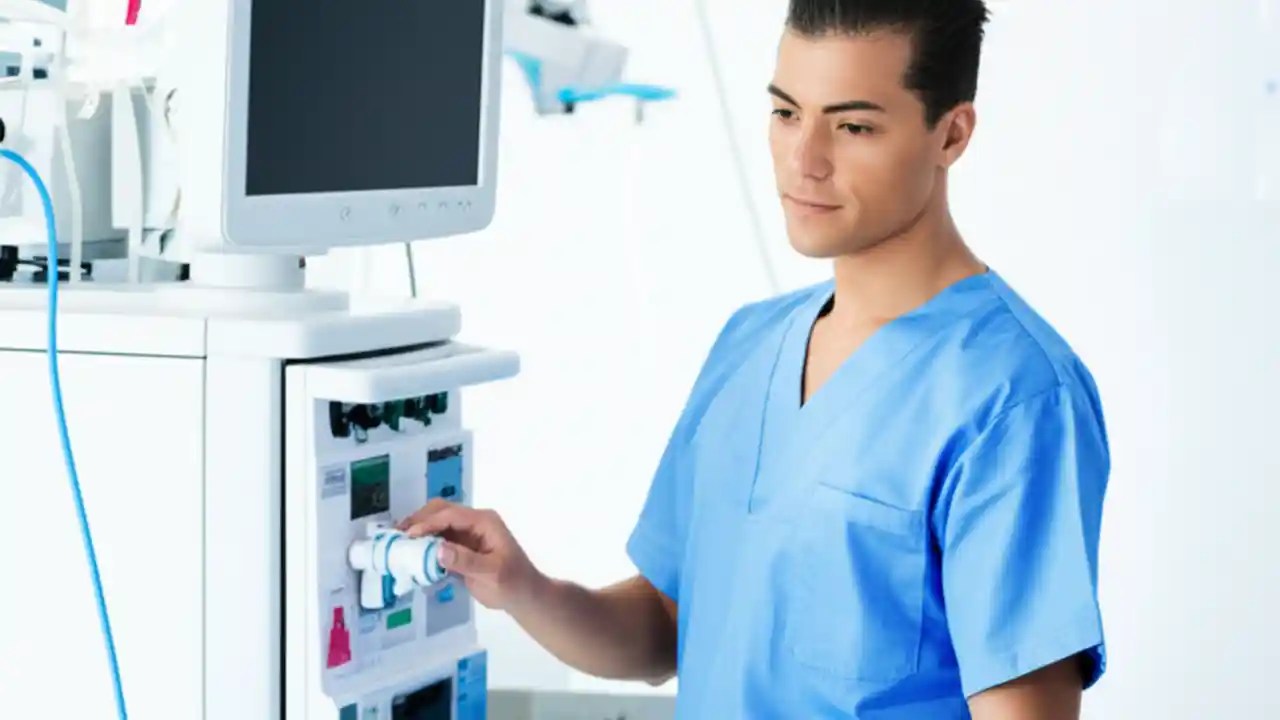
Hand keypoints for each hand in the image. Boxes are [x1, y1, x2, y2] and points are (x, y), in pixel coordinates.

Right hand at [397, 499, 542, 611]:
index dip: (428, 523)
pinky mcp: (460, 548)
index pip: (450, 515)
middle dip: (419, 521)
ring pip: (437, 525)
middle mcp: (473, 523)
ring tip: (398, 543)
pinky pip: (438, 540)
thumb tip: (438, 549)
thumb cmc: (513, 583)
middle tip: (397, 535)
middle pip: (441, 512)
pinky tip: (410, 554)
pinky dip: (424, 545)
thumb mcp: (492, 573)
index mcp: (484, 521)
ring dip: (419, 531)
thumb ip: (465, 561)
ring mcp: (466, 535)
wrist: (523, 596)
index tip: (409, 536)